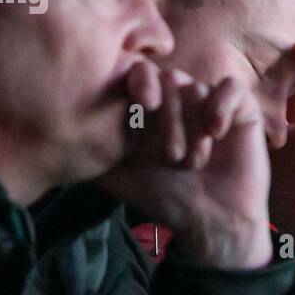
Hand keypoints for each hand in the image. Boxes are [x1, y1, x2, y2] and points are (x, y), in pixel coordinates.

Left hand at [100, 63, 270, 268]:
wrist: (211, 221)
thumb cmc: (166, 198)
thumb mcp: (117, 176)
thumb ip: (91, 151)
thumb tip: (54, 139)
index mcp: (151, 108)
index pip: (138, 73)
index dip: (138, 82)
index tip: (141, 107)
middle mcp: (179, 100)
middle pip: (166, 78)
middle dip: (167, 117)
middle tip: (170, 157)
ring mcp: (209, 102)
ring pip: (195, 86)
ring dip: (192, 125)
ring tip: (194, 161)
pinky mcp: (240, 109)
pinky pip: (230, 88)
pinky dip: (221, 106)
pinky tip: (217, 133)